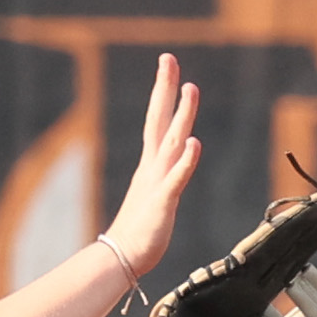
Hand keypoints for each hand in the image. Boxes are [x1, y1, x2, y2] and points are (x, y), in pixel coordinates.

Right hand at [103, 53, 201, 278]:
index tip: (167, 64)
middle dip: (165, 89)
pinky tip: (194, 143)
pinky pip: (176, 178)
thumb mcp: (153, 196)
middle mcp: (153, 168)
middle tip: (169, 59)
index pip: (158, 120)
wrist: (123, 257)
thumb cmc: (139, 231)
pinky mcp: (162, 203)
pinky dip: (185, 161)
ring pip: (171, 143)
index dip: (163, 91)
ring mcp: (157, 183)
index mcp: (151, 165)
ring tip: (191, 89)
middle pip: (159, 120)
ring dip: (181, 116)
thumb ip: (164, 177)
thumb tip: (171, 165)